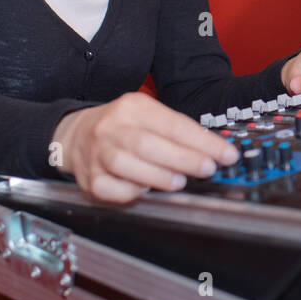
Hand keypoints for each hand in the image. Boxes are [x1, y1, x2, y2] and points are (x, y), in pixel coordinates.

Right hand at [51, 92, 238, 202]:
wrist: (75, 134)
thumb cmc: (122, 127)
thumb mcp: (147, 115)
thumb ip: (176, 131)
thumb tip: (213, 151)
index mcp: (133, 107)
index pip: (173, 124)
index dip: (202, 142)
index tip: (226, 154)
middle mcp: (113, 127)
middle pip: (149, 144)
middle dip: (184, 159)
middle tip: (208, 168)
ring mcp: (98, 153)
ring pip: (127, 165)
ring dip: (159, 176)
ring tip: (180, 182)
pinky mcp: (90, 178)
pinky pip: (112, 189)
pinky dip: (132, 192)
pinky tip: (145, 190)